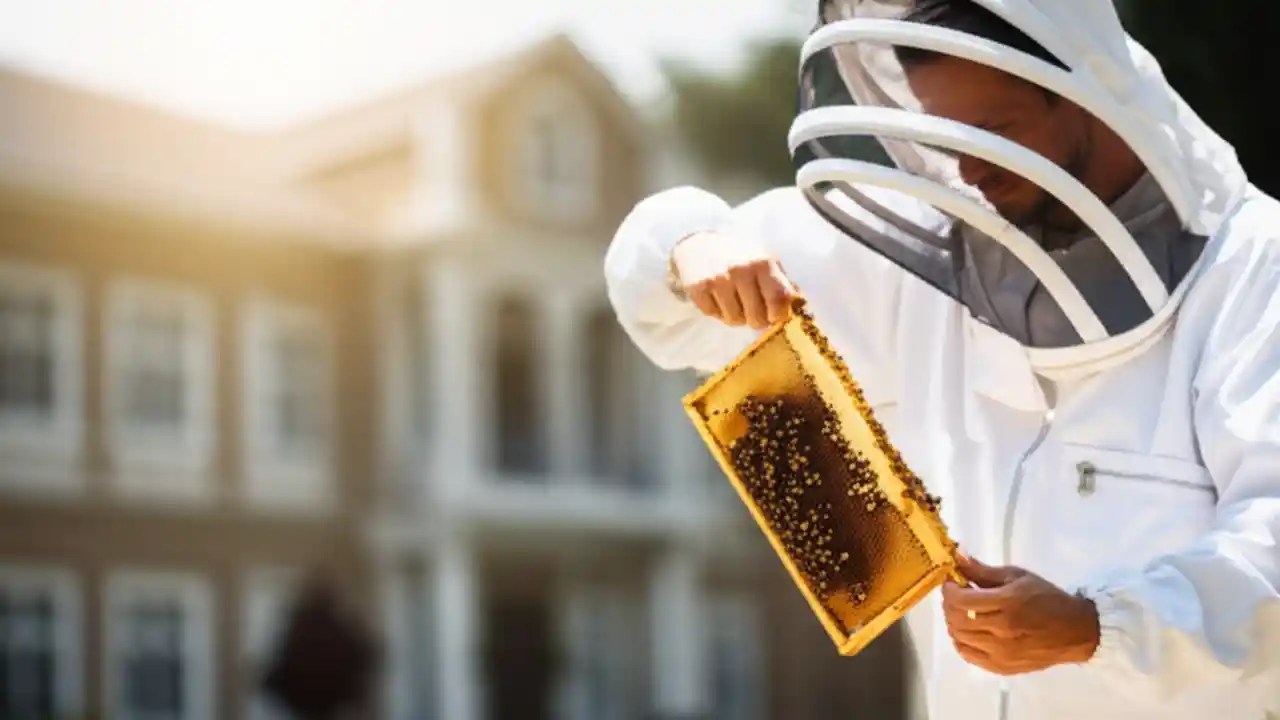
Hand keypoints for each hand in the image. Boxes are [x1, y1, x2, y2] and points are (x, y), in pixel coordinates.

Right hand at [671, 231, 798, 329]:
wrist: (699, 241)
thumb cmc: (739, 255)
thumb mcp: (764, 261)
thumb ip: (781, 283)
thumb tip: (799, 308)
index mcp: (763, 263)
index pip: (779, 301)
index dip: (778, 315)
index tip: (773, 316)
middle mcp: (740, 271)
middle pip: (756, 317)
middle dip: (756, 319)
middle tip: (751, 310)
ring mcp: (717, 280)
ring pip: (734, 320)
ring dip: (735, 316)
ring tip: (733, 301)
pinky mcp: (697, 288)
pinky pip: (713, 315)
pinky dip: (716, 311)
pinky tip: (717, 297)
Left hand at [942, 554, 1099, 675]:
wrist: (1075, 631)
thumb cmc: (1047, 598)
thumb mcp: (1017, 577)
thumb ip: (984, 571)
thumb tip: (958, 557)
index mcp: (1007, 603)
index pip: (962, 600)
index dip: (949, 590)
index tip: (951, 583)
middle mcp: (1001, 630)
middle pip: (957, 619)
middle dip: (949, 605)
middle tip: (955, 596)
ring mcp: (1001, 653)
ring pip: (959, 638)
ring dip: (953, 622)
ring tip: (962, 612)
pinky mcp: (1002, 667)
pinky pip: (968, 655)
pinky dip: (961, 641)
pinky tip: (968, 631)